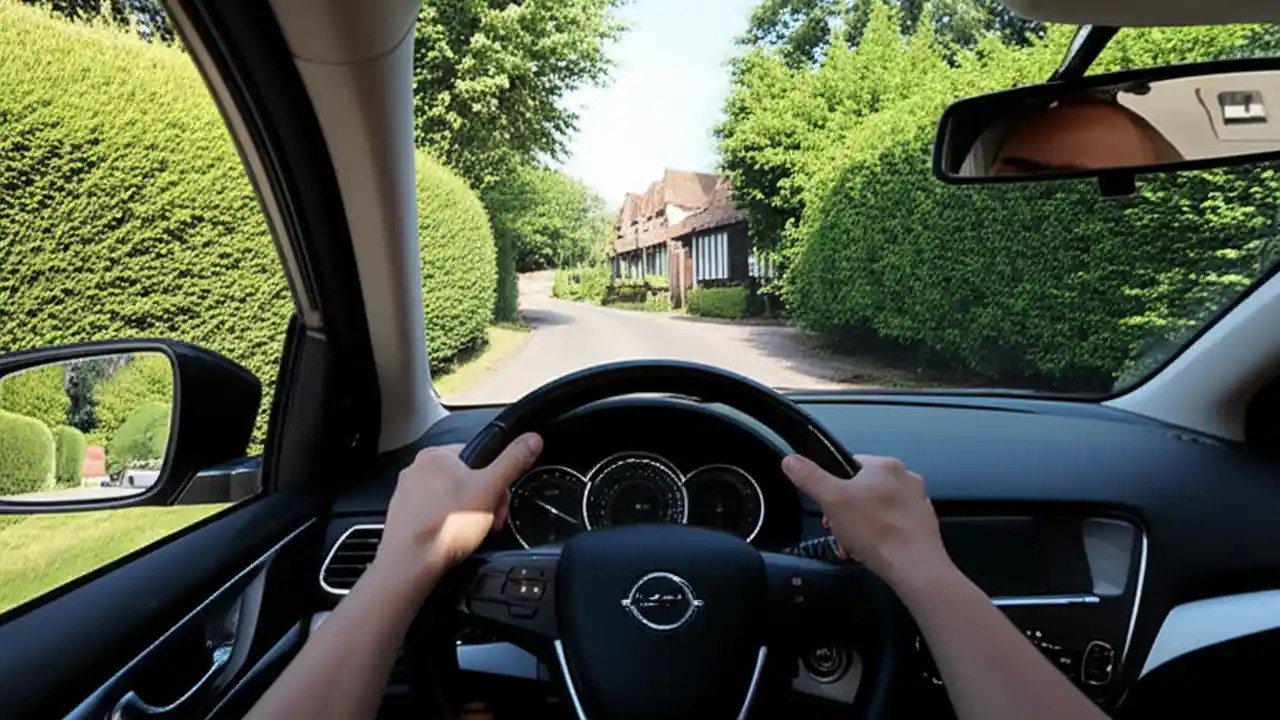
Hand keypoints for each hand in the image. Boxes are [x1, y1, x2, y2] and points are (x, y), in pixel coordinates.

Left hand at [374, 434, 542, 587]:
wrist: (410, 564)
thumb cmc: (446, 525)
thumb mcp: (490, 488)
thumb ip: (513, 461)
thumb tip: (532, 439)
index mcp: (436, 455)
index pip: (479, 457)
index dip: (496, 480)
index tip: (500, 501)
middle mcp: (417, 470)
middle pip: (466, 480)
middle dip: (484, 501)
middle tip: (490, 521)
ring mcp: (407, 494)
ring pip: (451, 499)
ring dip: (468, 515)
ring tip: (471, 534)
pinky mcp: (404, 517)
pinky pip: (435, 515)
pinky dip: (448, 526)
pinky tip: (452, 540)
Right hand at [782, 454, 950, 589]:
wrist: (915, 567)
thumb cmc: (876, 531)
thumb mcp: (831, 500)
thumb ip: (809, 477)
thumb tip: (791, 460)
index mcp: (885, 465)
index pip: (850, 466)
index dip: (833, 486)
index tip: (828, 506)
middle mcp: (906, 478)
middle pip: (863, 490)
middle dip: (846, 511)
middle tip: (839, 529)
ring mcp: (918, 503)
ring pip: (878, 510)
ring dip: (861, 526)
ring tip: (854, 545)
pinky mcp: (923, 525)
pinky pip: (894, 526)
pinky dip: (881, 537)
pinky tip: (873, 550)